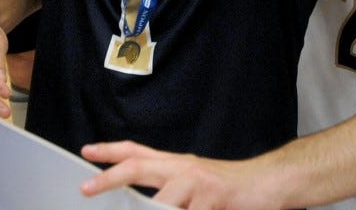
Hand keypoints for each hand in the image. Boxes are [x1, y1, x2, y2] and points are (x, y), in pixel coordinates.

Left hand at [81, 142, 284, 209]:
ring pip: (162, 204)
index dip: (111, 151)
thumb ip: (170, 196)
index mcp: (176, 165)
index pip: (137, 152)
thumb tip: (146, 206)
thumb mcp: (195, 189)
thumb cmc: (230, 191)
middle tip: (85, 189)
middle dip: (109, 178)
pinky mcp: (214, 197)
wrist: (269, 183)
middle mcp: (183, 167)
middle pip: (138, 167)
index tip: (86, 151)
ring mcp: (198, 182)